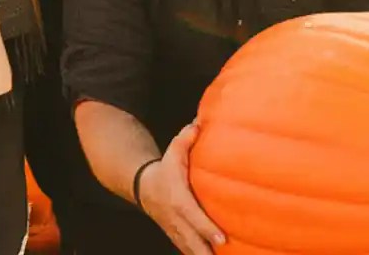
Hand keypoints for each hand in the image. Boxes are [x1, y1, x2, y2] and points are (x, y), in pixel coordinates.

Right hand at [137, 123, 225, 253]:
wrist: (145, 187)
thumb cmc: (166, 169)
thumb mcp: (172, 151)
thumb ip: (185, 139)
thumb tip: (198, 125)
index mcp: (178, 198)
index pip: (193, 216)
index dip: (206, 228)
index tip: (221, 238)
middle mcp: (175, 218)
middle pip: (191, 239)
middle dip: (206, 250)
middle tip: (224, 254)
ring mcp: (174, 229)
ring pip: (189, 248)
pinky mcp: (175, 235)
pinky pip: (186, 249)